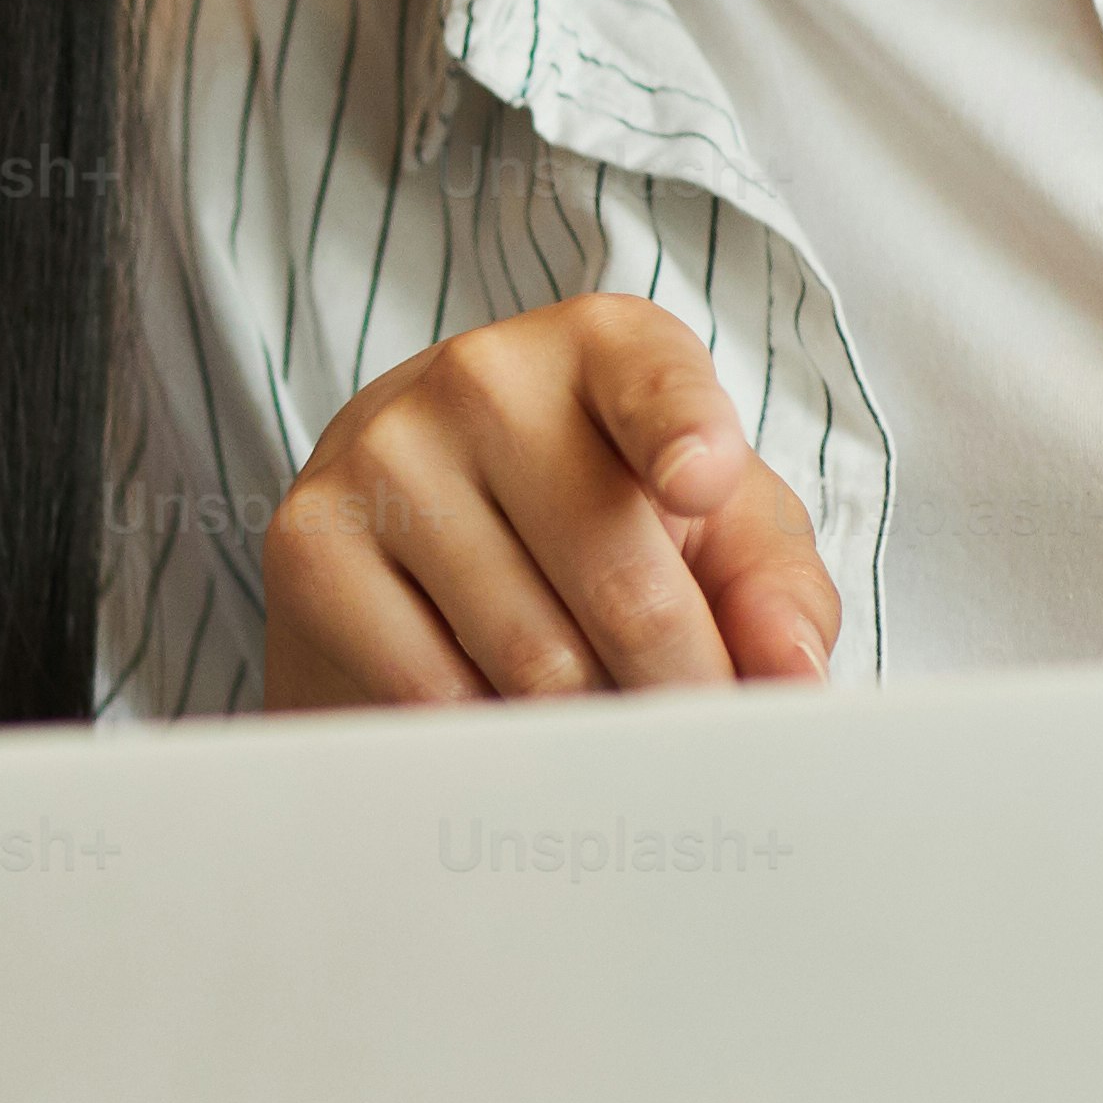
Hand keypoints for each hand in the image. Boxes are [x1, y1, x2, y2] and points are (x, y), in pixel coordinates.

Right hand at [256, 294, 837, 705]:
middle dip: (682, 695)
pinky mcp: (310, 542)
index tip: (698, 485)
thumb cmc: (593, 522)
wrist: (407, 531)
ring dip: (593, 733)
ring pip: (534, 660)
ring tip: (606, 740)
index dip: (686, 437)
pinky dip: (493, 745)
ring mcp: (385, 452)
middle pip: (622, 585)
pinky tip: (508, 733)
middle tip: (701, 755)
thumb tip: (793, 673)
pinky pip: (434, 694)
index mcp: (605, 347)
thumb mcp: (711, 530)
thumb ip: (774, 585)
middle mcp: (485, 376)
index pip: (656, 386)